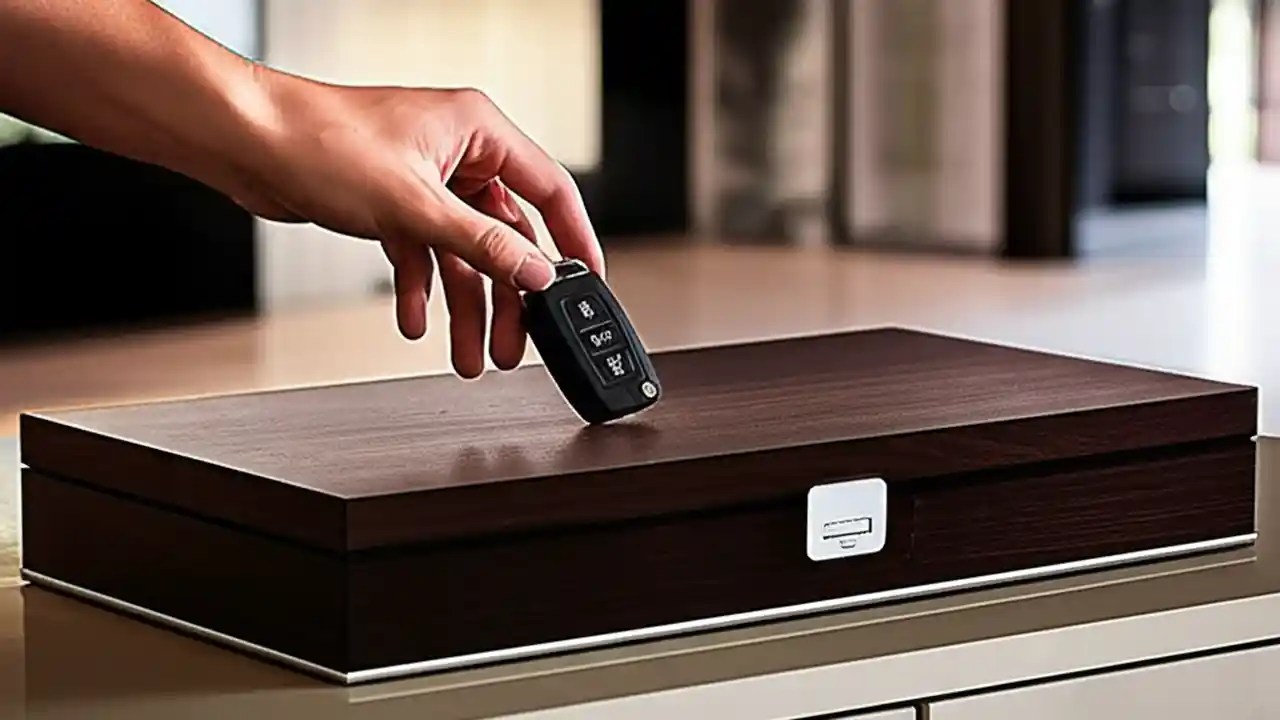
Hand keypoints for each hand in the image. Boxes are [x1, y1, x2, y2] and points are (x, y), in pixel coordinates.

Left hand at [229, 76, 604, 377]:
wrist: (246, 141)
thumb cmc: (320, 140)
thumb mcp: (416, 206)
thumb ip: (484, 245)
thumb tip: (537, 273)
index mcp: (477, 131)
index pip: (550, 189)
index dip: (573, 240)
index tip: (587, 283)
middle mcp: (457, 152)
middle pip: (505, 234)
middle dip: (507, 294)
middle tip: (514, 342)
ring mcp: (425, 179)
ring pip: (464, 253)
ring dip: (465, 305)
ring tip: (469, 352)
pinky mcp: (393, 202)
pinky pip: (424, 254)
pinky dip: (420, 289)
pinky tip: (414, 320)